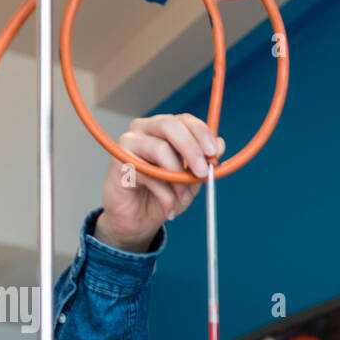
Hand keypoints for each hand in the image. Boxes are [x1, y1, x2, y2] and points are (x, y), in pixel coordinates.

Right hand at [95, 113, 225, 251]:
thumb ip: (203, 162)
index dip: (201, 133)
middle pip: (169, 125)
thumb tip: (220, 144)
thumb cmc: (163, 195)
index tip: (214, 152)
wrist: (138, 219)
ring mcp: (129, 143)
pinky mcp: (120, 162)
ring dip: (178, 179)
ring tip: (184, 199)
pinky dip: (165, 195)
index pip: (184, 120)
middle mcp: (144, 129)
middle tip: (203, 172)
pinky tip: (169, 208)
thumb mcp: (190, 179)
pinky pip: (149, 174)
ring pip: (160, 149)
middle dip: (191, 149)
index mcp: (164, 129)